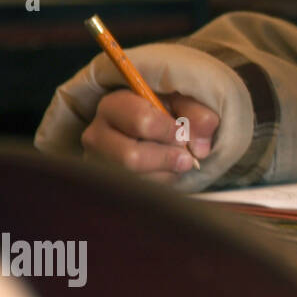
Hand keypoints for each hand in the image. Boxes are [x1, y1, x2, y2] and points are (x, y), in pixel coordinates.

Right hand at [81, 89, 218, 183]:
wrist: (144, 129)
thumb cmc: (162, 112)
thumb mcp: (181, 103)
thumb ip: (197, 115)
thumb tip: (200, 149)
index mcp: (114, 105)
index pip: (142, 121)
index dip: (169, 131)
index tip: (182, 134)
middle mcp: (96, 135)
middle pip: (131, 157)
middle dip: (167, 159)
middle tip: (186, 157)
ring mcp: (97, 162)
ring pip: (134, 179)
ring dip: (166, 174)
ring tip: (178, 163)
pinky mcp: (105, 183)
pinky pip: (135, 193)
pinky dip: (160, 185)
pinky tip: (166, 172)